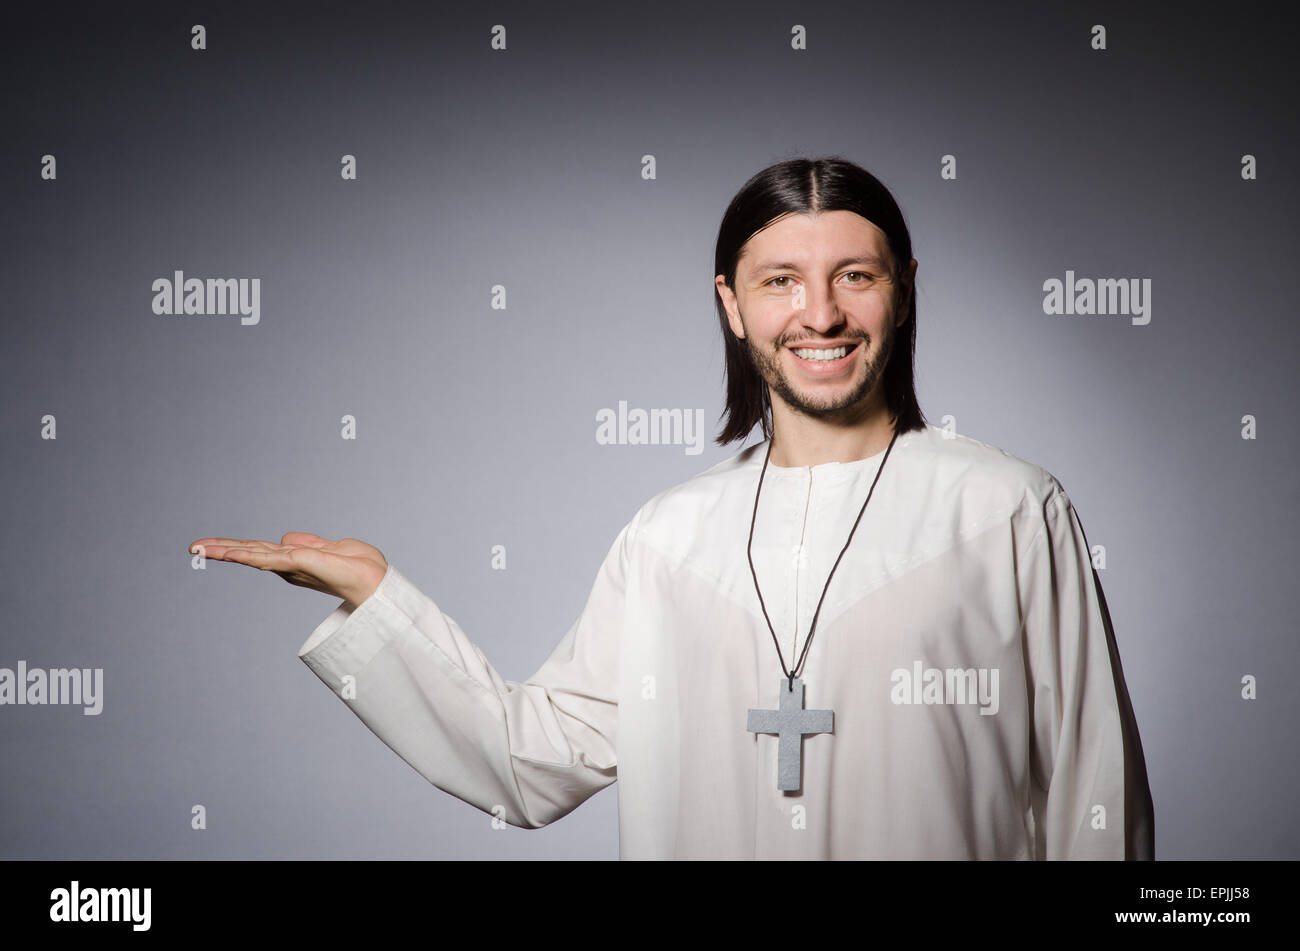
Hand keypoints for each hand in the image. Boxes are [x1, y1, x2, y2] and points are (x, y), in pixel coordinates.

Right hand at [188, 532, 388, 608]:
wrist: (377, 580)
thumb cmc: (361, 568)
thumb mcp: (333, 547)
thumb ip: (308, 542)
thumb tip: (284, 537)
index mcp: (295, 559)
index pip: (260, 550)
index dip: (235, 547)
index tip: (209, 545)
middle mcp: (289, 565)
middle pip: (250, 553)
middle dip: (221, 549)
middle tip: (192, 547)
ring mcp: (292, 565)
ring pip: (252, 555)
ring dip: (224, 550)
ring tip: (198, 548)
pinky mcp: (299, 564)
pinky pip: (268, 557)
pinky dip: (246, 554)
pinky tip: (228, 552)